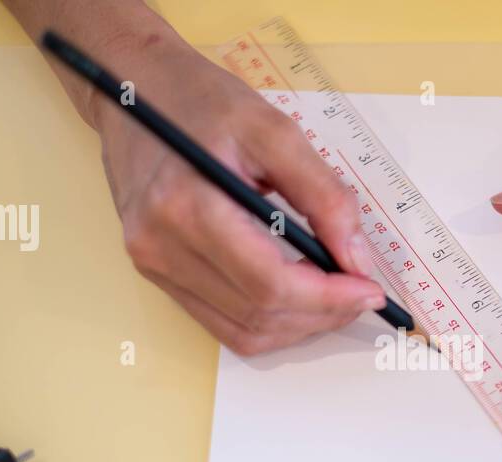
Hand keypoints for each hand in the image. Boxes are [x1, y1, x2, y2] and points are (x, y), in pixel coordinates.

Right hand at [91, 36, 385, 353]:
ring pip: (241, 332)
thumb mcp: (274, 130)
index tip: (369, 290)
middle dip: (321, 315)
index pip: (270, 284)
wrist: (132, 90)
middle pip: (258, 315)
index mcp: (187, 207)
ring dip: (297, 326)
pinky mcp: (155, 270)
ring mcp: (152, 264)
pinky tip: (297, 295)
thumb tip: (356, 259)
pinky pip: (220, 322)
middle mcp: (160, 246)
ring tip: (334, 296)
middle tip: (360, 294)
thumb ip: (323, 195)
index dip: (328, 298)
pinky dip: (267, 320)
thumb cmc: (199, 100)